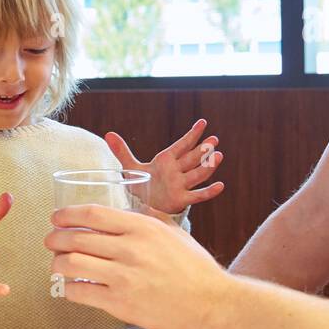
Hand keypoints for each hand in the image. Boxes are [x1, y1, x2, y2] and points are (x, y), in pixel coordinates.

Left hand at [45, 204, 228, 328]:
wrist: (212, 306)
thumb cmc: (197, 270)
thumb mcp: (175, 233)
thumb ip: (149, 221)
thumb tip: (127, 210)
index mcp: (143, 228)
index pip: (92, 214)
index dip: (67, 214)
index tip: (57, 217)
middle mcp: (131, 249)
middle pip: (75, 238)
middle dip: (55, 239)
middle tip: (51, 242)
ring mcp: (124, 277)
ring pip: (71, 264)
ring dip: (58, 263)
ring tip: (57, 265)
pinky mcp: (120, 304)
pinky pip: (80, 292)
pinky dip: (69, 289)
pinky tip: (71, 288)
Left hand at [107, 119, 224, 214]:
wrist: (144, 206)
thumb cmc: (142, 184)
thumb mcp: (131, 166)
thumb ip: (122, 151)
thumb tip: (108, 133)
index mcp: (166, 160)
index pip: (181, 145)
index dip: (192, 134)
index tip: (202, 122)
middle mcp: (176, 171)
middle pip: (192, 158)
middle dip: (202, 149)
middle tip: (214, 139)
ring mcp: (181, 185)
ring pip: (197, 174)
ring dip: (208, 166)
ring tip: (219, 155)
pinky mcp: (182, 199)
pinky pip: (198, 195)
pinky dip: (209, 192)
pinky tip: (220, 185)